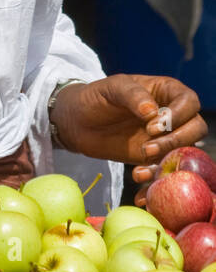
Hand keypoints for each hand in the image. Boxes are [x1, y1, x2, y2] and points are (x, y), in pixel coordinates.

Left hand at [52, 74, 206, 167]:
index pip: (189, 102)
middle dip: (176, 141)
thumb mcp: (110, 88)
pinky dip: (156, 180)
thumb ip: (132, 94)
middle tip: (147, 148)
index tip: (152, 126)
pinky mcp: (155, 157)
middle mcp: (172, 115)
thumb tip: (152, 111)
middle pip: (195, 129)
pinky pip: (166, 170)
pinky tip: (139, 182)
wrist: (76, 122)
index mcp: (166, 91)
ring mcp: (166, 137)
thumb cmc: (94, 97)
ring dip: (169, 163)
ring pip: (185, 152)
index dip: (177, 115)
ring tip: (139, 169)